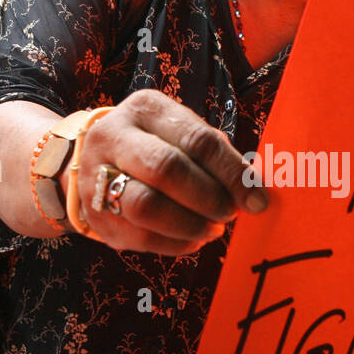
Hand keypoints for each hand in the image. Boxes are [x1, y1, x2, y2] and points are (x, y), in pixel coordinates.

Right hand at [71, 90, 267, 254]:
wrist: (96, 160)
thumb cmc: (158, 145)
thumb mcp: (182, 133)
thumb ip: (216, 154)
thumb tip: (253, 189)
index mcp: (146, 109)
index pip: (196, 139)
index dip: (231, 172)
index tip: (257, 198)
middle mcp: (114, 137)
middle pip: (165, 169)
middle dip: (208, 198)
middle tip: (230, 213)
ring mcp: (96, 177)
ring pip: (146, 206)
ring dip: (191, 224)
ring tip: (213, 229)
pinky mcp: (96, 216)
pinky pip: (140, 237)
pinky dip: (176, 244)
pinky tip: (193, 238)